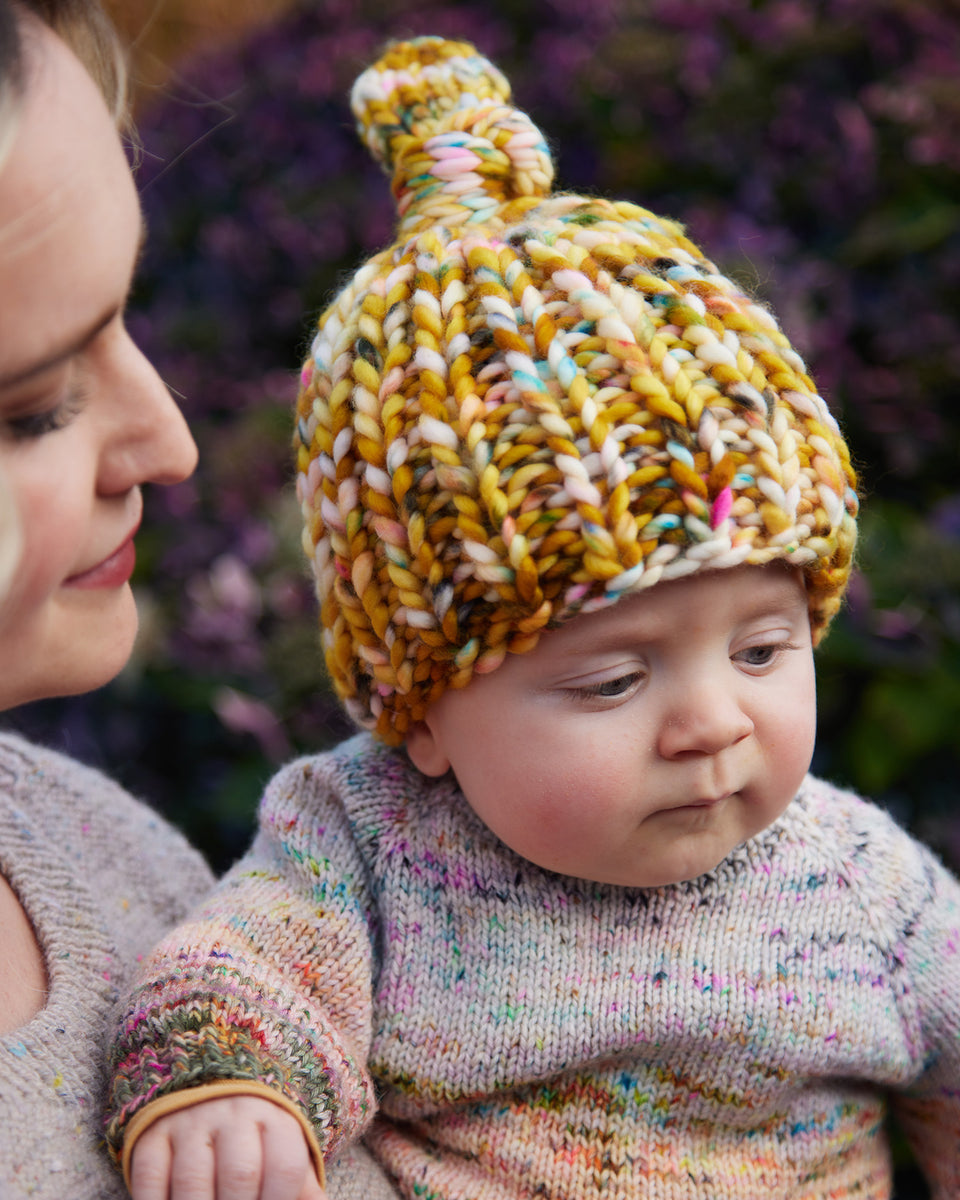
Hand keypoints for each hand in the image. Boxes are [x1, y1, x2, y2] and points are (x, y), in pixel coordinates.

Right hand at [128, 1093, 325, 1199]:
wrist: (208, 1094)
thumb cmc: (254, 1143)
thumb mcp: (281, 1155)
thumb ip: (302, 1189)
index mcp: (274, 1119)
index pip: (285, 1166)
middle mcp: (234, 1113)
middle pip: (240, 1174)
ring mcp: (191, 1121)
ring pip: (193, 1180)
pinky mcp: (153, 1134)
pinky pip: (150, 1178)